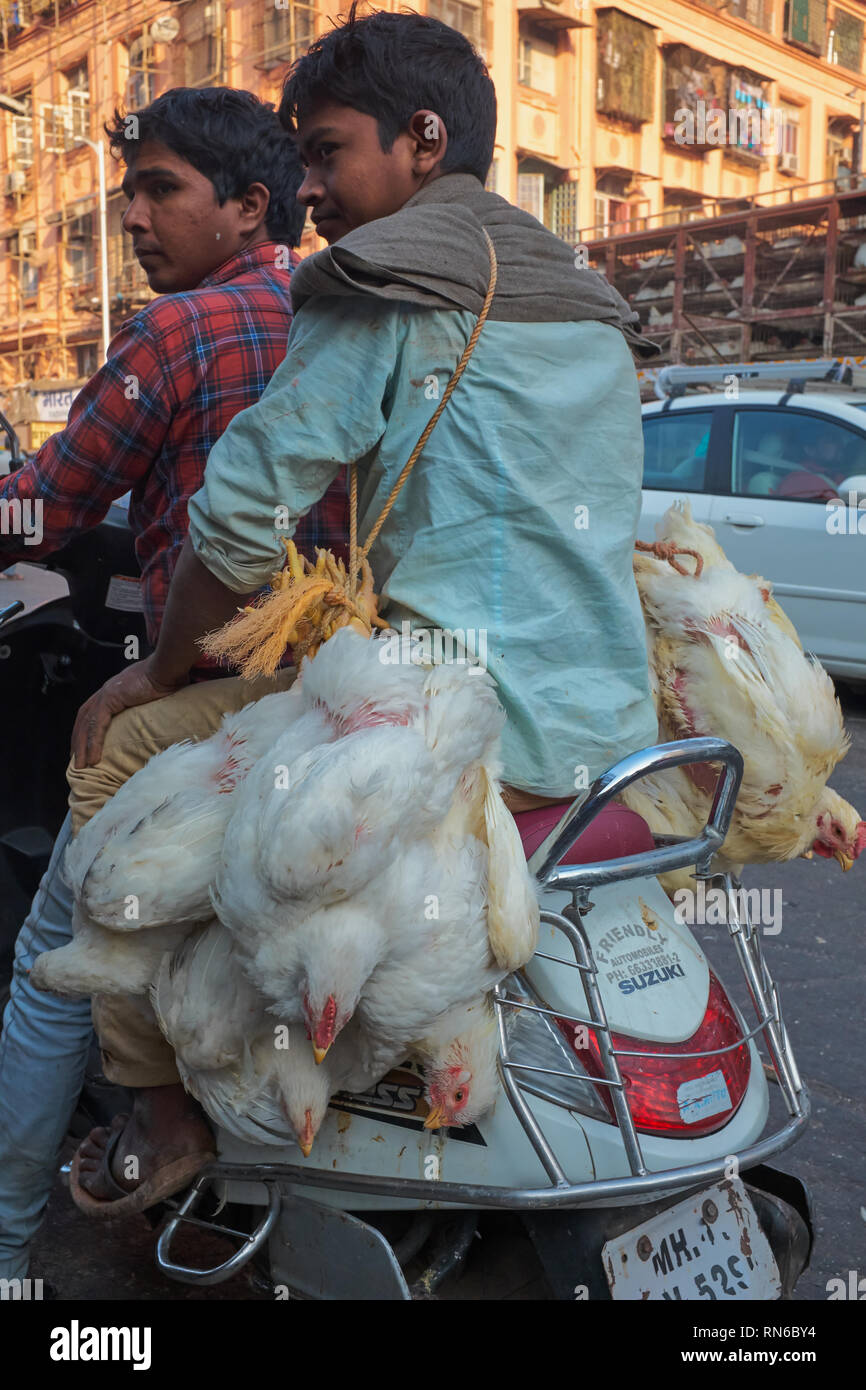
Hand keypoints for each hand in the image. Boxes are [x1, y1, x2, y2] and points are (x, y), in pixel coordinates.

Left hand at [71, 657, 189, 768]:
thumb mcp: (156, 694)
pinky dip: (93, 743)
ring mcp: (106, 694)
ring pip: (86, 725)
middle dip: (78, 740)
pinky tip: (93, 758)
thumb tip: (163, 716)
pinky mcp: (110, 699)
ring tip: (82, 765)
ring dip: (82, 747)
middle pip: (83, 718)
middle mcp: (107, 690)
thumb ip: (152, 704)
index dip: (87, 729)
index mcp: (115, 689)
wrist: (167, 667)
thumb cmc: (168, 677)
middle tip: (77, 759)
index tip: (85, 745)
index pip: (93, 711)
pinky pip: (96, 726)